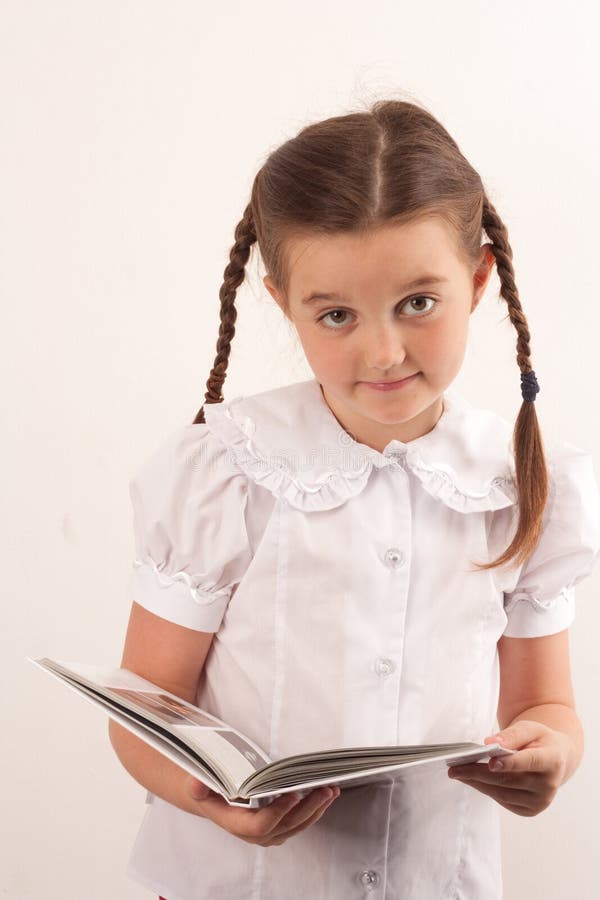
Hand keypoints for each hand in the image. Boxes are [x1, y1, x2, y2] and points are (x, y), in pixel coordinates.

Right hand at [185, 777, 340, 845]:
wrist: (212, 802)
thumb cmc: (209, 793)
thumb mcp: (198, 787)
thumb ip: (197, 787)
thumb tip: (195, 783)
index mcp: (238, 824)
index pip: (261, 824)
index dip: (279, 811)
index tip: (293, 793)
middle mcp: (255, 833)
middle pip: (287, 826)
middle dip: (308, 807)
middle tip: (324, 789)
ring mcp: (269, 833)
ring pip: (297, 826)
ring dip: (316, 809)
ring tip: (331, 791)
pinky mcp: (278, 827)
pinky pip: (299, 823)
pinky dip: (314, 810)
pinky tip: (325, 796)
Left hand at [447, 721, 571, 816]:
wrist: (555, 759)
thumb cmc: (540, 741)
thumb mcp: (530, 728)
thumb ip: (512, 735)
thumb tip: (490, 743)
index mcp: (552, 760)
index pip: (529, 762)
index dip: (510, 763)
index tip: (490, 762)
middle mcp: (548, 785)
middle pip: (508, 780)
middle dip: (478, 773)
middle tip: (455, 768)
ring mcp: (539, 801)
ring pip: (502, 793)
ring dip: (477, 783)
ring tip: (457, 773)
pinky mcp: (529, 810)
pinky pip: (502, 800)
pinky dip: (485, 789)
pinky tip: (471, 779)